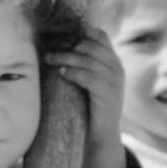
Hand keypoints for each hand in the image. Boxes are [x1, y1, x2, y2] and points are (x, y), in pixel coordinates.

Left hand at [44, 27, 124, 153]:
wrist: (103, 135)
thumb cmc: (91, 107)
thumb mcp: (90, 82)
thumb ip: (84, 65)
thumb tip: (59, 47)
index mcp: (114, 63)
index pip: (102, 37)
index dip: (82, 32)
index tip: (61, 34)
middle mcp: (117, 69)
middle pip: (92, 46)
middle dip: (68, 45)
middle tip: (49, 50)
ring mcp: (115, 82)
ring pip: (89, 60)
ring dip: (66, 57)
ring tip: (49, 59)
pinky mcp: (109, 95)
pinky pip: (90, 77)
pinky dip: (74, 72)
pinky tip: (62, 73)